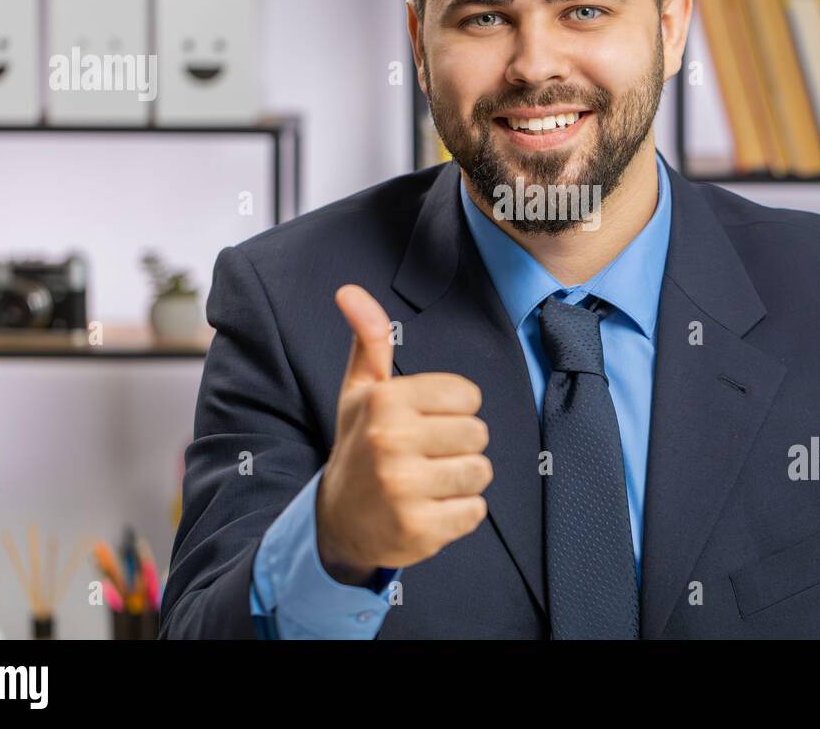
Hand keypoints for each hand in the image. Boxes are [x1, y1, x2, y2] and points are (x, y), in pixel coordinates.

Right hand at [315, 284, 491, 585]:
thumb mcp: (362, 390)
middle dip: (460, 446)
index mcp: (385, 401)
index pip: (468, 396)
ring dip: (462, 480)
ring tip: (429, 481)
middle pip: (478, 434)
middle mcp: (391, 441)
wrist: (339, 520)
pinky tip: (429, 509)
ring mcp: (404, 488)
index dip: (455, 410)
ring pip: (480, 472)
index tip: (426, 421)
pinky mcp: (420, 529)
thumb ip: (369, 338)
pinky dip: (459, 513)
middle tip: (426, 455)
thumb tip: (349, 290)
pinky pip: (475, 511)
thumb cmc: (361, 444)